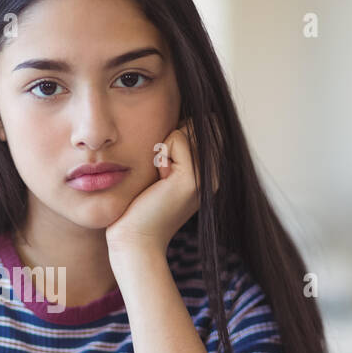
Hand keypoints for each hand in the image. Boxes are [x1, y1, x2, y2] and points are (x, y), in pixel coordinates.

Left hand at [104, 120, 216, 257]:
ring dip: (163, 148)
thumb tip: (181, 113)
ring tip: (159, 178)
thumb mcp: (163, 171)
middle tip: (161, 174)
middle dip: (172, 139)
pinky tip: (158, 180)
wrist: (136, 239)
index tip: (165, 166)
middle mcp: (216, 173)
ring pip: (185, 129)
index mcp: (211, 172)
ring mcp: (208, 175)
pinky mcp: (193, 177)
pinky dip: (160, 154)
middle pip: (196, 124)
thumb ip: (178, 147)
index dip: (179, 134)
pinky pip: (176, 138)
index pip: (203, 126)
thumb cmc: (141, 205)